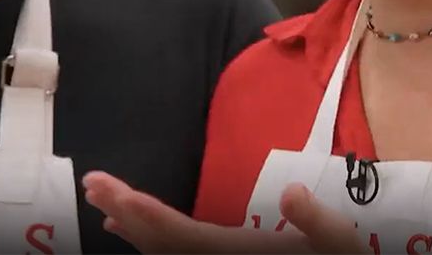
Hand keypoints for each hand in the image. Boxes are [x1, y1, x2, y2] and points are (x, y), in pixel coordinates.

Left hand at [81, 171, 366, 253]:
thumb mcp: (339, 245)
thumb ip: (318, 222)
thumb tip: (293, 192)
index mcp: (239, 252)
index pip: (180, 234)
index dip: (145, 213)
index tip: (114, 192)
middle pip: (160, 243)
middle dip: (126, 210)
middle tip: (93, 183)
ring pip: (162, 253)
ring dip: (132, 225)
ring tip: (102, 201)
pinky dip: (148, 240)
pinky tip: (131, 231)